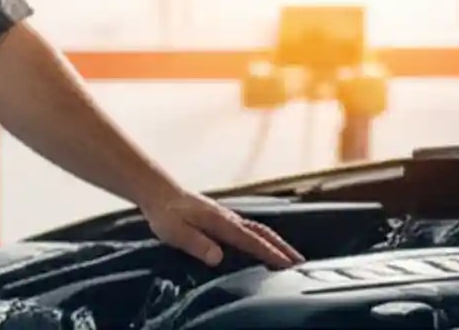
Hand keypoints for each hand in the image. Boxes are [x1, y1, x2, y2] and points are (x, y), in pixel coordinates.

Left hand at [140, 187, 304, 268]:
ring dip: (275, 242)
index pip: (251, 240)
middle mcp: (228, 218)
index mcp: (220, 222)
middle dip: (282, 247)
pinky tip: (262, 244)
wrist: (158, 192)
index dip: (270, 254)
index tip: (288, 265)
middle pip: (262, 232)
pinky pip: (248, 228)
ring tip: (289, 256)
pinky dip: (262, 237)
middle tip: (300, 263)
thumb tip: (218, 257)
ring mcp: (226, 216)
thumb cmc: (165, 213)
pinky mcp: (221, 217)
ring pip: (257, 229)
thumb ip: (196, 244)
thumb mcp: (174, 231)